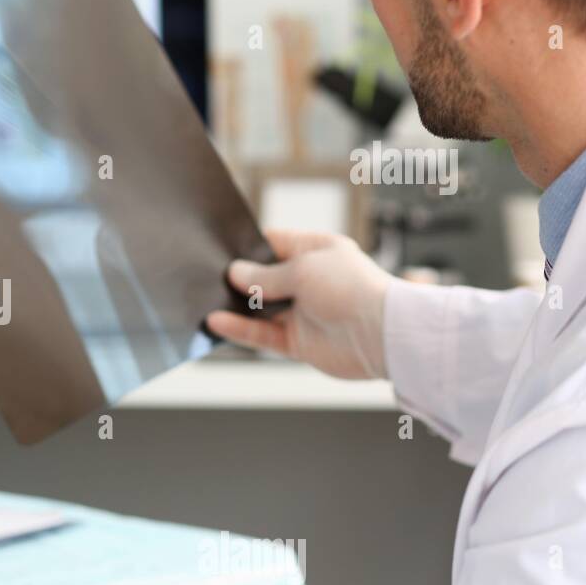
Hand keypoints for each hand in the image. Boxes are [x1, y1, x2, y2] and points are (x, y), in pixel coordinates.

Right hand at [206, 230, 392, 379]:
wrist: (382, 335)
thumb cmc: (352, 289)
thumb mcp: (302, 269)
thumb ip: (264, 275)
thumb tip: (234, 273)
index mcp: (316, 251)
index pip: (275, 243)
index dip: (249, 245)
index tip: (220, 248)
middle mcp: (308, 280)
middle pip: (263, 277)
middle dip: (238, 278)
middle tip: (205, 276)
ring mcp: (302, 312)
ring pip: (260, 308)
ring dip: (235, 306)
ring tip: (204, 300)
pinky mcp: (297, 341)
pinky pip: (262, 334)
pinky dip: (240, 329)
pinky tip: (217, 322)